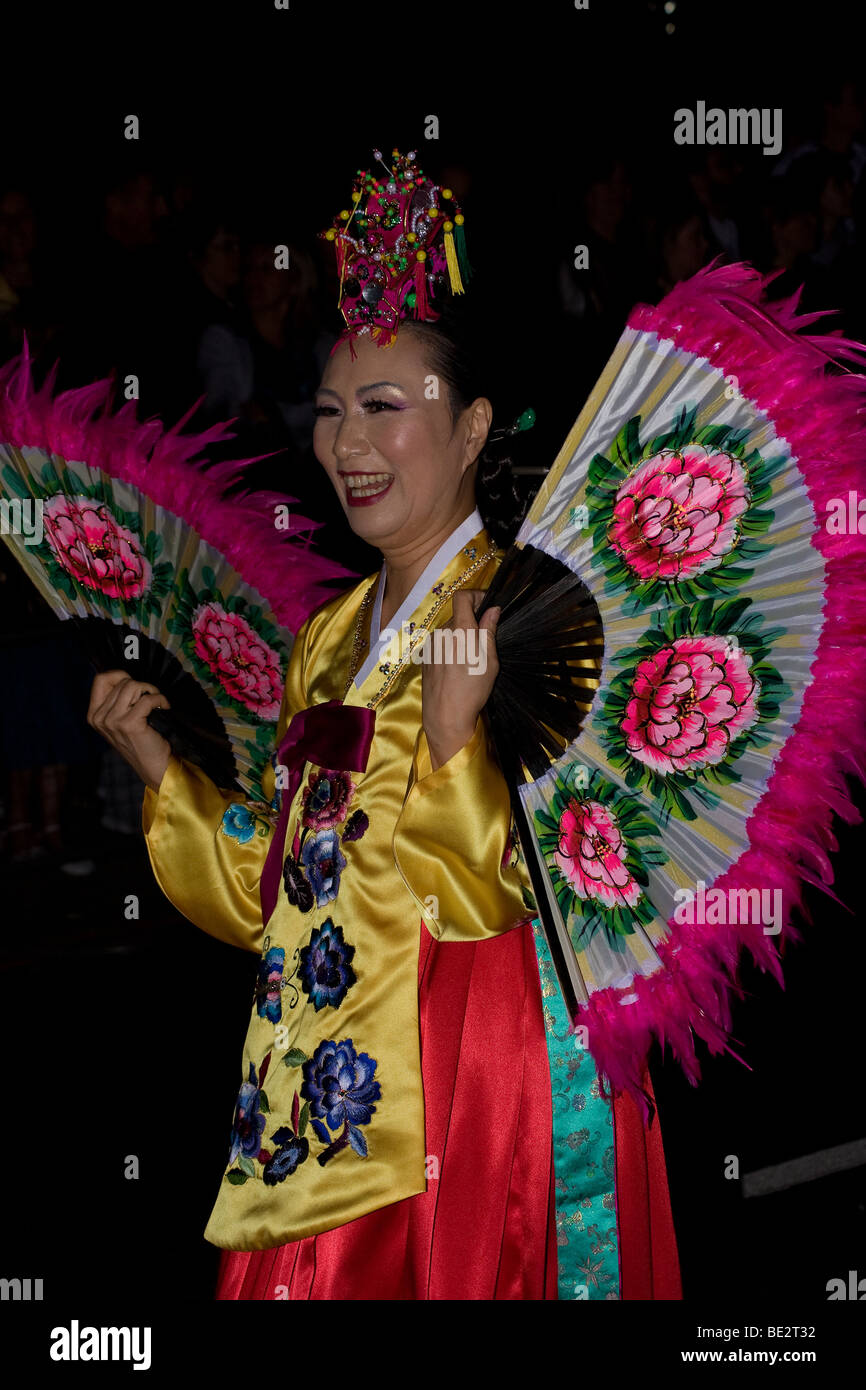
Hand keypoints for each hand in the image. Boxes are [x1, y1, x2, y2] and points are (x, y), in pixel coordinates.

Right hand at [87, 671, 171, 791]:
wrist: (153, 766)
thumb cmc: (140, 742)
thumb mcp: (120, 721)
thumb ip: (117, 701)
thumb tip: (127, 678)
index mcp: (94, 715)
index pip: (100, 679)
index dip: (120, 675)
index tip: (135, 685)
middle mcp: (99, 718)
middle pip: (122, 682)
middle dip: (141, 686)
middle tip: (151, 699)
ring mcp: (112, 721)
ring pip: (133, 686)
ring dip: (151, 691)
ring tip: (157, 703)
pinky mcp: (129, 724)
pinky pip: (147, 699)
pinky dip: (160, 699)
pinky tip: (164, 707)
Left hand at [421, 588, 501, 770]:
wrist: (445, 716)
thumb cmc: (472, 690)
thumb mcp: (489, 662)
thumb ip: (488, 632)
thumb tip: (493, 610)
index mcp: (460, 631)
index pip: (462, 597)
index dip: (476, 596)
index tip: (487, 605)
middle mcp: (442, 633)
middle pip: (457, 614)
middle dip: (472, 620)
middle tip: (485, 638)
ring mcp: (431, 645)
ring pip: (449, 630)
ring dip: (461, 635)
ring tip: (471, 658)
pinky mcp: (425, 656)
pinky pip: (441, 643)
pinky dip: (451, 646)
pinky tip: (458, 667)